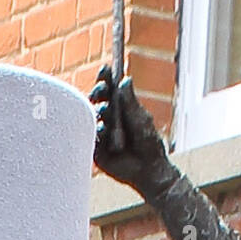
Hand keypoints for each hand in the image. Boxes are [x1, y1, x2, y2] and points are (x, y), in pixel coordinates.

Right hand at [89, 65, 171, 193]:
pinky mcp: (96, 150)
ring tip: (106, 110)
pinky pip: (91, 137)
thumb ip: (131, 102)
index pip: (108, 89)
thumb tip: (125, 79)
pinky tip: (102, 128)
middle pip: (97, 99)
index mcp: (119, 108)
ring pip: (92, 116)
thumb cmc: (148, 143)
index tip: (105, 69)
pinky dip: (96, 131)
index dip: (105, 78)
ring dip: (98, 110)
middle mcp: (107, 118)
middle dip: (98, 92)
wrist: (149, 170)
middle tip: (101, 89)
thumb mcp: (141, 119)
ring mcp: (100, 134)